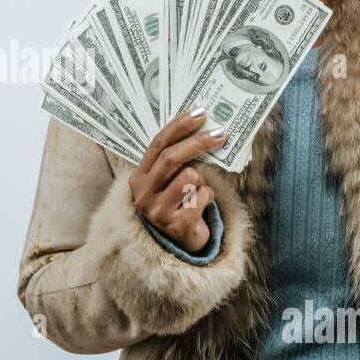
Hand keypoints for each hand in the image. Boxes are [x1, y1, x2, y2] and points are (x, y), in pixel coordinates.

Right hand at [128, 108, 228, 253]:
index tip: (200, 113)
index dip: (179, 127)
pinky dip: (207, 198)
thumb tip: (204, 128)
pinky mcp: (177, 225)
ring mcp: (158, 212)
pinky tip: (199, 208)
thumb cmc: (177, 205)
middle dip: (198, 143)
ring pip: (191, 177)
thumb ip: (177, 159)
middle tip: (221, 133)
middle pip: (172, 159)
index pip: (158, 145)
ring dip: (201, 181)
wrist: (178, 246)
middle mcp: (143, 195)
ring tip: (195, 193)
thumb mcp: (169, 181)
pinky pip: (202, 196)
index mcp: (139, 178)